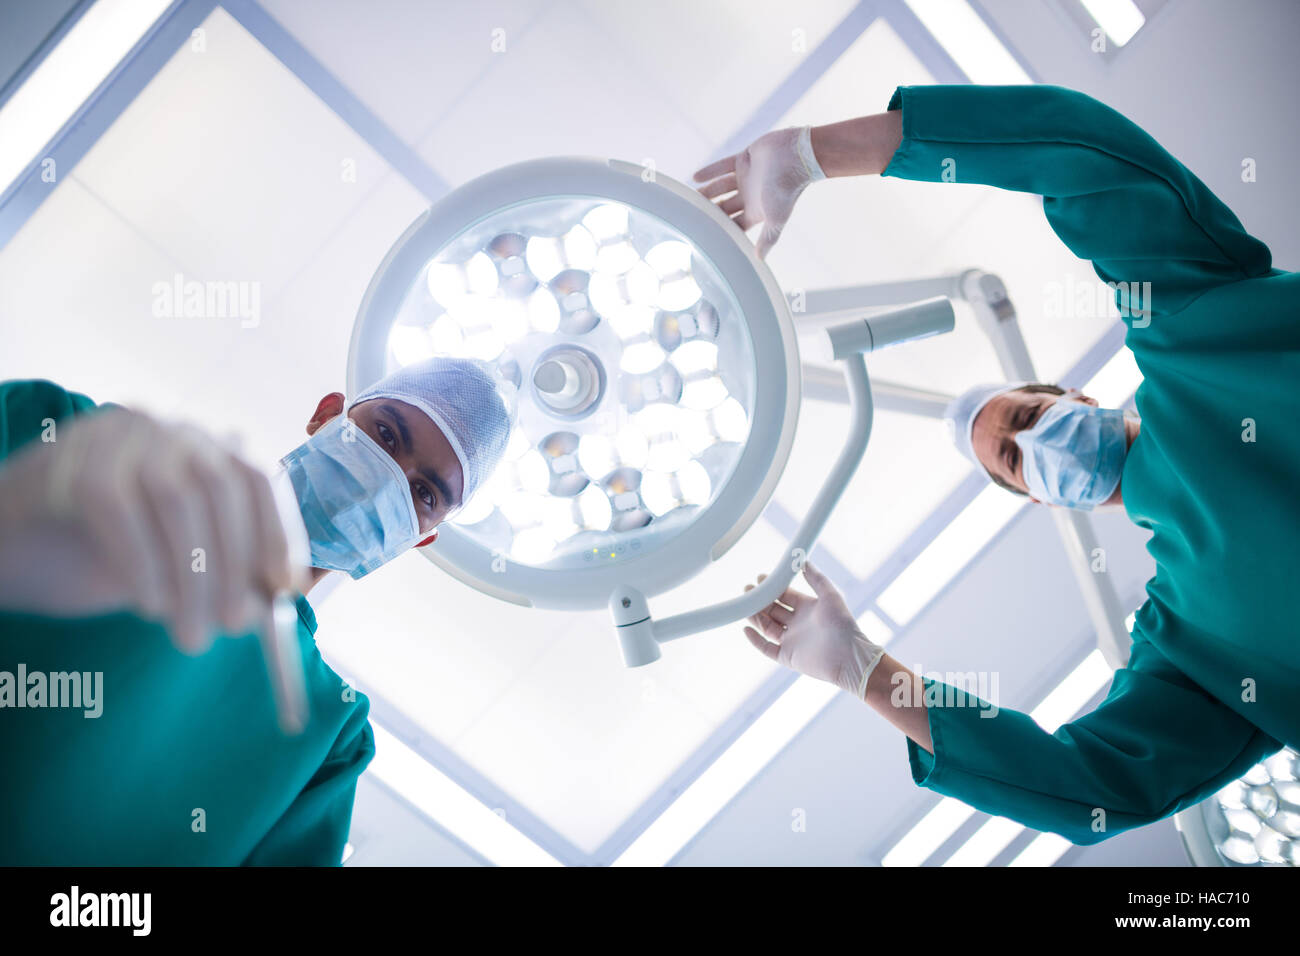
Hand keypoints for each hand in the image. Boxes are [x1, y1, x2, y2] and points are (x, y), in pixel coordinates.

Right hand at [0, 408, 293, 652]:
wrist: (10, 550)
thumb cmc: (104, 557)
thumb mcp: (177, 570)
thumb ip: (224, 580)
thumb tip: (267, 607)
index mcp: (204, 447)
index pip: (256, 477)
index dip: (276, 531)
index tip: (284, 587)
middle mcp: (169, 429)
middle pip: (220, 486)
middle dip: (233, 564)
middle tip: (231, 626)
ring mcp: (120, 434)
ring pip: (175, 495)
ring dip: (190, 573)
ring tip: (188, 631)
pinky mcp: (73, 456)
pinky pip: (117, 505)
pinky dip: (141, 560)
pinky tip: (148, 603)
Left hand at [693, 126, 823, 258]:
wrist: (798, 156)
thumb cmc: (787, 189)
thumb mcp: (776, 218)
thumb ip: (768, 238)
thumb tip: (760, 260)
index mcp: (756, 211)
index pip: (734, 224)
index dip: (721, 229)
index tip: (704, 235)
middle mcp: (750, 195)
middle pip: (724, 207)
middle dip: (710, 211)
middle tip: (690, 217)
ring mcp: (746, 177)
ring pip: (721, 187)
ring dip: (707, 192)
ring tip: (689, 198)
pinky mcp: (744, 159)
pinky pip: (723, 167)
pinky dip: (710, 172)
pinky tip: (695, 178)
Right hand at [743, 561, 882, 697]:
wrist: (849, 657)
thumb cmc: (843, 625)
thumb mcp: (830, 595)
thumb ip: (815, 578)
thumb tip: (802, 559)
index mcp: (807, 609)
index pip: (785, 596)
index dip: (772, 588)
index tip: (761, 578)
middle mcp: (798, 624)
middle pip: (773, 610)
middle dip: (760, 600)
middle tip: (747, 590)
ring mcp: (792, 641)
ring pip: (767, 627)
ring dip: (755, 617)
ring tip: (744, 606)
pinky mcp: (788, 657)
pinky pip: (767, 648)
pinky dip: (755, 640)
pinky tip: (746, 629)